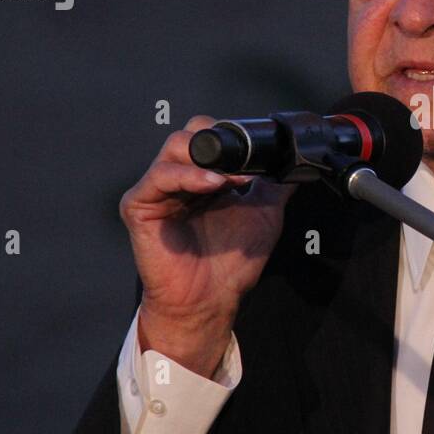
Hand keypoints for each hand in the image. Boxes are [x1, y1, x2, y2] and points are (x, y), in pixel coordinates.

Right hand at [118, 116, 296, 376]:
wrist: (211, 299)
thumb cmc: (230, 262)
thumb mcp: (264, 213)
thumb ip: (274, 185)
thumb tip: (295, 162)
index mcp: (202, 176)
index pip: (210, 135)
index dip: (235, 140)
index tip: (260, 155)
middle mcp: (179, 178)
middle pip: (190, 134)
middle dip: (220, 143)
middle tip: (244, 166)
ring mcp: (157, 189)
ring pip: (174, 147)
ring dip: (209, 158)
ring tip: (231, 180)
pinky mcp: (138, 205)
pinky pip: (158, 176)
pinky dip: (188, 175)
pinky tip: (211, 185)